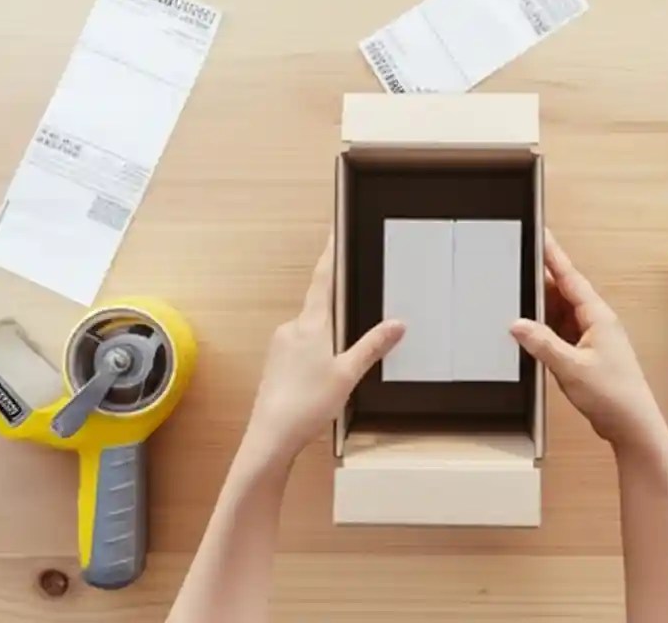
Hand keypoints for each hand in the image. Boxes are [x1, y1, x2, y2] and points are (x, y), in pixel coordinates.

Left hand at [243, 236, 404, 462]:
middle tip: (357, 310)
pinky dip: (317, 352)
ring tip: (343, 361)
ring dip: (329, 336)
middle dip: (339, 307)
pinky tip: (325, 374)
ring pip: (312, 329)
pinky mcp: (276, 362)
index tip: (336, 231)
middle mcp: (292, 328)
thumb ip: (373, 346)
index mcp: (311, 324)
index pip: (324, 279)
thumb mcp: (348, 374)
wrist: (270, 436)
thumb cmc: (306, 405)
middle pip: (320, 304)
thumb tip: (396, 324)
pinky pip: (301, 345)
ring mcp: (281, 345)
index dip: (332, 254)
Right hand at [510, 232, 665, 451]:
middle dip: (540, 282)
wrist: (632, 424)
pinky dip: (545, 329)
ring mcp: (592, 338)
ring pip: (560, 314)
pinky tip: (530, 332)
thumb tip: (518, 324)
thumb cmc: (613, 394)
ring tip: (517, 298)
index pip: (570, 278)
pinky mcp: (587, 354)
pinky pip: (561, 332)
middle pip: (563, 293)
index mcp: (597, 316)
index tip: (541, 235)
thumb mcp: (571, 367)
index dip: (554, 256)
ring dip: (541, 309)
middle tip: (517, 267)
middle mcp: (596, 322)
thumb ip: (542, 343)